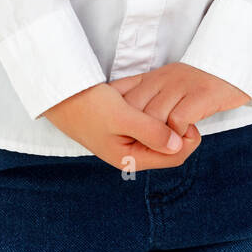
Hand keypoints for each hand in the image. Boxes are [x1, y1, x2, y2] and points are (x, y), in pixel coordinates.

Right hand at [42, 81, 201, 170]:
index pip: (172, 158)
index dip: (187, 140)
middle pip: (168, 147)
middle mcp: (129, 153)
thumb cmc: (88, 105)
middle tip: (181, 106)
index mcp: (130, 158)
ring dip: (166, 119)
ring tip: (167, 100)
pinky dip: (153, 111)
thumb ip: (150, 131)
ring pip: (159, 133)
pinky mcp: (122, 126)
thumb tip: (178, 144)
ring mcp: (125, 140)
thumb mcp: (122, 116)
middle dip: (177, 129)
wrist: (61, 93)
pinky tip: (153, 98)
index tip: (191, 118)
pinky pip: (147, 123)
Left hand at [108, 62, 251, 136]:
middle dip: (138, 135)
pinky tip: (189, 134)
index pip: (121, 96)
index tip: (123, 137)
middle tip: (150, 149)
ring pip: (154, 118)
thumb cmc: (201, 83)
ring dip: (159, 138)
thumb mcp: (170, 85)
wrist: (234, 63)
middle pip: (135, 112)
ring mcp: (182, 85)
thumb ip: (152, 99)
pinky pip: (178, 119)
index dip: (119, 119)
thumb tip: (134, 123)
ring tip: (171, 145)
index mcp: (152, 77)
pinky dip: (179, 133)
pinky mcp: (202, 93)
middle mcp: (163, 78)